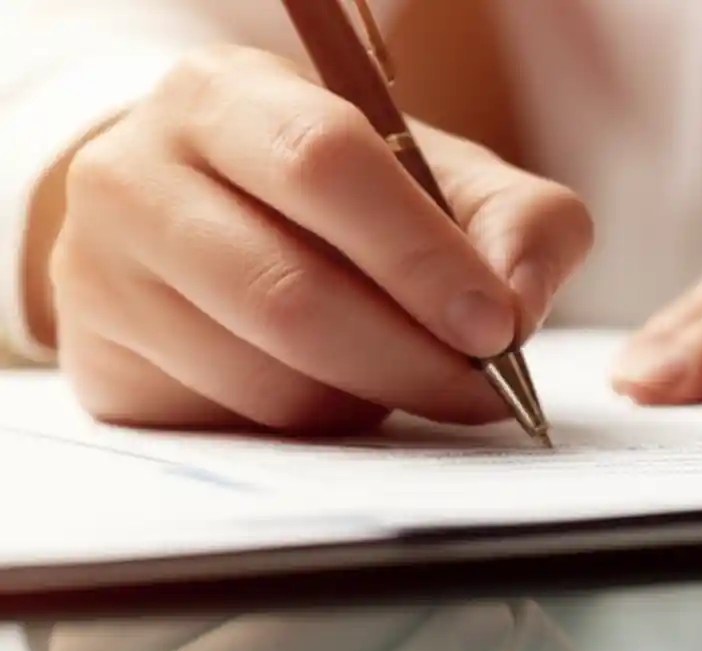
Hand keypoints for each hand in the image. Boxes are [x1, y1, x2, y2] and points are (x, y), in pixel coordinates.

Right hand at [49, 46, 591, 433]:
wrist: (203, 224)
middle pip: (289, 292)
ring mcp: (101, 273)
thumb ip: (518, 222)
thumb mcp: (440, 180)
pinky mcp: (101, 363)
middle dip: (410, 357)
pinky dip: (314, 425)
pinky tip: (335, 388)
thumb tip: (521, 306)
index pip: (325, 163)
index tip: (494, 326)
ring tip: (405, 374)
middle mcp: (135, 172)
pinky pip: (235, 425)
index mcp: (226, 95)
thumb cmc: (339, 201)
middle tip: (482, 389)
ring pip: (265, 376)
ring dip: (367, 398)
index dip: (420, 254)